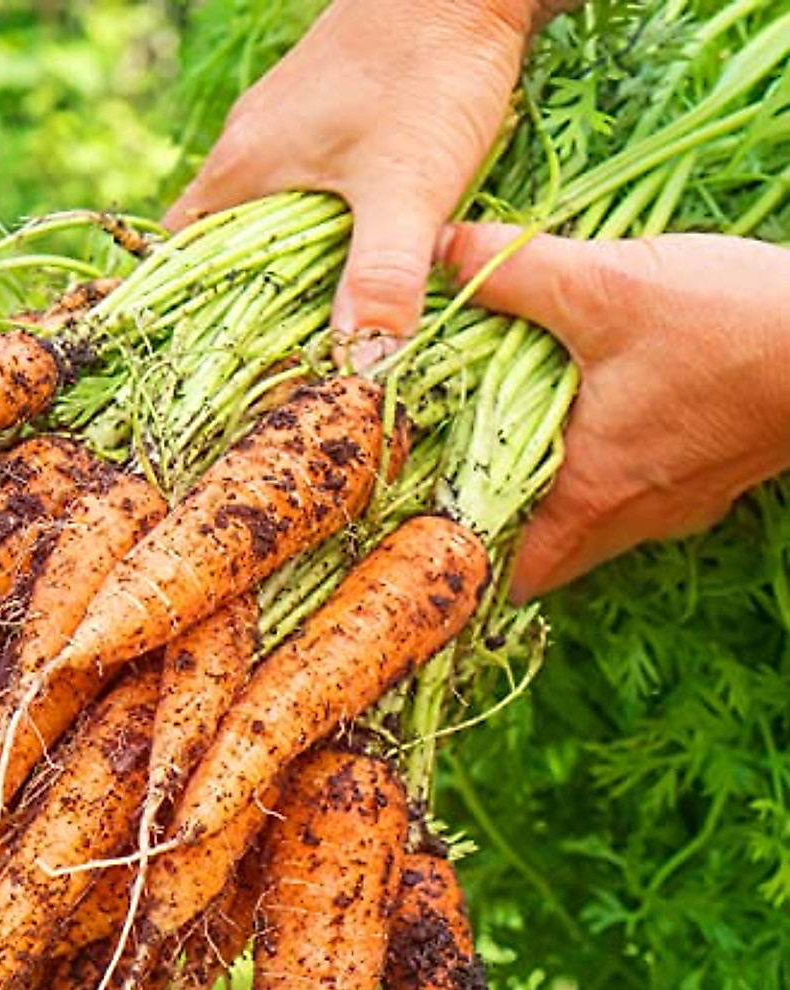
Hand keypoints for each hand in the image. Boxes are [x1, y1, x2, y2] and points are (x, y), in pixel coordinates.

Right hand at [164, 0, 548, 349]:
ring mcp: (282, 131)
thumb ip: (382, 275)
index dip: (187, 315)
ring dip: (280, 269)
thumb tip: (359, 364)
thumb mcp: (407, 184)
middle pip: (218, 247)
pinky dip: (311, 232)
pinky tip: (349, 252)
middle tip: (272, 363)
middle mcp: (245, 150)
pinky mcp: (323, 117)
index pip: (177, 258)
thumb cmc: (427, 68)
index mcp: (239, 171)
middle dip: (240, 304)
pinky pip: (296, 192)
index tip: (215, 365)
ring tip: (311, 324)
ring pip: (259, 219)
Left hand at [438, 224, 789, 598]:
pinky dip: (603, 475)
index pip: (508, 574)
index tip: (423, 535)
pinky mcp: (711, 479)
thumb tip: (441, 251)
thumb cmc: (731, 327)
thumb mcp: (606, 287)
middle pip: (545, 556)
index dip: (463, 563)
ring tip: (509, 449)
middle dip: (499, 528)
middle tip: (454, 482)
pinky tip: (593, 424)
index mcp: (589, 497)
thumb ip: (515, 271)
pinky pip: (637, 497)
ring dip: (550, 499)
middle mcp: (630, 519)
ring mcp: (677, 505)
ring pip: (591, 527)